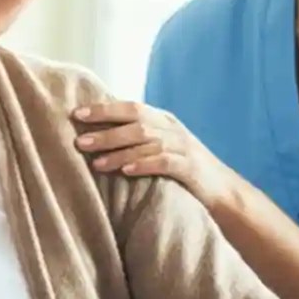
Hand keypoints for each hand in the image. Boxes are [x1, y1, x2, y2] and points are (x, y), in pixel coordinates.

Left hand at [72, 101, 240, 209]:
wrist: (222, 191)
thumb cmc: (183, 169)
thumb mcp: (161, 147)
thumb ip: (136, 138)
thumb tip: (96, 134)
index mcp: (163, 120)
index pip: (130, 107)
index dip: (103, 109)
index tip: (76, 114)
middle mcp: (172, 129)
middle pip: (136, 123)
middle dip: (106, 131)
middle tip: (79, 141)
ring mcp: (183, 147)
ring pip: (147, 142)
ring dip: (119, 151)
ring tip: (96, 162)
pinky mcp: (190, 168)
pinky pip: (165, 162)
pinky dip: (144, 164)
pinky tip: (127, 171)